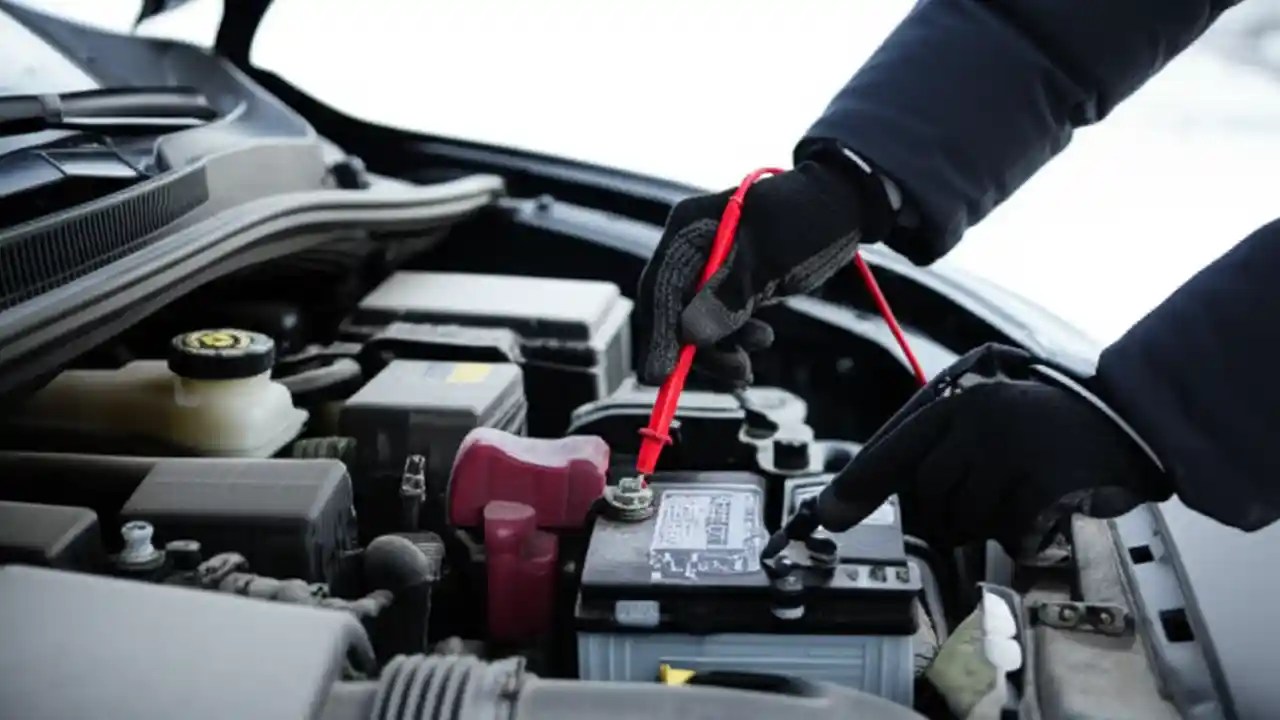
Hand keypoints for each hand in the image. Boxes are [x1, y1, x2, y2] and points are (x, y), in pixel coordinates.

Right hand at [635, 157, 891, 388]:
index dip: (659, 333)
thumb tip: (690, 336)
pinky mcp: (733, 286)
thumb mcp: (769, 255)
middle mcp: (692, 250)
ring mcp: (712, 270)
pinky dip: (735, 341)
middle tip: (734, 372)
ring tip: (750, 362)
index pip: (661, 287)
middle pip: (674, 311)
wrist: (846, 205)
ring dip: (721, 350)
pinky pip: (720, 323)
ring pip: (697, 325)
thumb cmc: (808, 218)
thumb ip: (728, 295)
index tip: (660, 375)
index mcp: (689, 228)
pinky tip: (758, 342)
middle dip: (697, 348)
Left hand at [815, 343, 1171, 556]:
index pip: (893, 449)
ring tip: (1019, 491)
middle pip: (926, 496)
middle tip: (985, 494)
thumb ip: (938, 449)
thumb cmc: (1047, 425)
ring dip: (986, 522)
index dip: (858, 485)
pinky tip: (1044, 506)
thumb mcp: (986, 418)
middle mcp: (979, 422)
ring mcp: (1013, 453)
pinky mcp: (1044, 484)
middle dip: (945, 511)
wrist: (1127, 420)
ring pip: (964, 520)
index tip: (828, 516)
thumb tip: (884, 495)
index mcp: (959, 403)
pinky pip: (1009, 534)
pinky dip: (1023, 533)